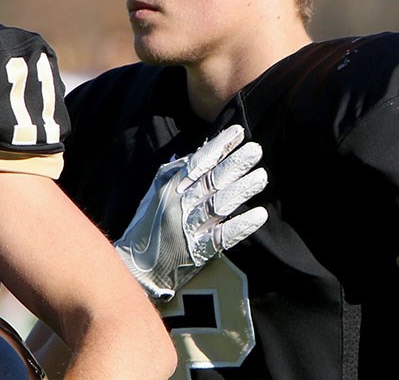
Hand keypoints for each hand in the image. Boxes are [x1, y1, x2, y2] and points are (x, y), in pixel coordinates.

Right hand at [115, 125, 267, 300]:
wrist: (136, 267)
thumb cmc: (148, 225)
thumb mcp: (157, 193)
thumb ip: (178, 172)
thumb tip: (203, 150)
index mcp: (170, 188)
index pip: (198, 162)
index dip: (219, 146)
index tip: (238, 132)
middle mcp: (178, 205)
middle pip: (211, 181)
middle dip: (235, 164)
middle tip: (256, 149)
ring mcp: (188, 228)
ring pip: (218, 205)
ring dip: (241, 190)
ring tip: (262, 177)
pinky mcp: (197, 252)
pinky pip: (222, 236)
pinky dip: (241, 225)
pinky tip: (259, 215)